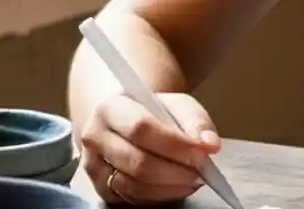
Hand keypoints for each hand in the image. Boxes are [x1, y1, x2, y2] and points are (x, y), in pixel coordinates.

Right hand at [80, 91, 220, 205]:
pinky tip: (177, 187)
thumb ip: (195, 121)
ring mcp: (94, 167)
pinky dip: (161, 196)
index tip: (201, 152)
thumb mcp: (176, 105)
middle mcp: (95, 138)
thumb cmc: (152, 113)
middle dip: (176, 171)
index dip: (174, 144)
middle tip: (201, 171)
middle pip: (137, 162)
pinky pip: (133, 199)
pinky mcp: (101, 189)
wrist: (124, 125)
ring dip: (170, 187)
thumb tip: (209, 145)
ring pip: (135, 186)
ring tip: (193, 179)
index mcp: (111, 109)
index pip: (141, 128)